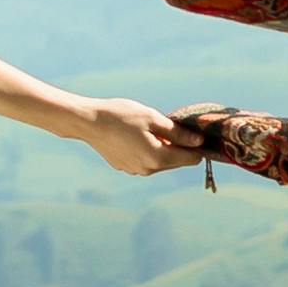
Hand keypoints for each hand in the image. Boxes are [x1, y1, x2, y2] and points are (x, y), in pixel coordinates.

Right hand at [75, 98, 203, 178]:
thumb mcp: (153, 118)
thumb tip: (199, 142)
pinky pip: (144, 160)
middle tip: (168, 125)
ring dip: (161, 148)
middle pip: (176, 161)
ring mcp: (135, 170)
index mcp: (158, 157)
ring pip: (159, 161)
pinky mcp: (124, 167)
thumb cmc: (121, 116)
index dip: (197, 146)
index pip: (191, 159)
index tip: (196, 133)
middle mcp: (148, 169)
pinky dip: (146, 150)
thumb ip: (178, 133)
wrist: (88, 122)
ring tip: (147, 129)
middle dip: (178, 146)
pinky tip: (134, 135)